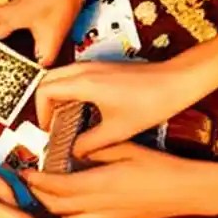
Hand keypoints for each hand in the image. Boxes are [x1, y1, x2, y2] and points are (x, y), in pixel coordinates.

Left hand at [22, 143, 213, 217]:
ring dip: (57, 211)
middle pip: (56, 206)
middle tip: (33, 183)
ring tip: (54, 197)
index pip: (55, 186)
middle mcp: (97, 206)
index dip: (36, 181)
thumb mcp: (126, 148)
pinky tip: (79, 216)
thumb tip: (76, 149)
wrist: (185, 191)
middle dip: (40, 195)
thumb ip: (97, 148)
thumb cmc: (159, 168)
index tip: (25, 173)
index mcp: (97, 184)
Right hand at [34, 59, 207, 154]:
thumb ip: (91, 143)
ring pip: (61, 76)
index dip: (40, 112)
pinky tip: (82, 109)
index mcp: (84, 83)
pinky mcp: (104, 67)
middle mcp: (86, 69)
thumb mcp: (118, 130)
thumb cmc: (152, 101)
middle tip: (50, 123)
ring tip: (64, 118)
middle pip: (47, 80)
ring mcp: (95, 65)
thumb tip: (76, 151)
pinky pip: (75, 75)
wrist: (177, 81)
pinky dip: (69, 90)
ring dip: (56, 95)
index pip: (45, 91)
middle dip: (43, 102)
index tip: (47, 128)